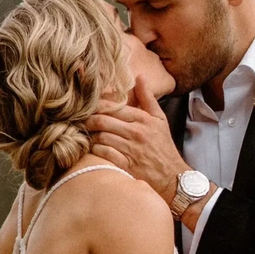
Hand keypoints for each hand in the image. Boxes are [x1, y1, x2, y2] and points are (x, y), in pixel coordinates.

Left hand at [88, 75, 188, 204]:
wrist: (172, 176)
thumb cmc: (163, 147)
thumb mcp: (159, 119)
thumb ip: (148, 98)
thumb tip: (139, 77)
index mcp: (142, 119)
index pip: (112, 107)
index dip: (96, 106)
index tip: (89, 107)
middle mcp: (136, 133)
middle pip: (102, 121)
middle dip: (88, 120)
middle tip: (81, 121)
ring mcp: (131, 150)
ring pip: (100, 137)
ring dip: (91, 136)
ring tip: (87, 135)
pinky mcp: (126, 165)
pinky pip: (104, 154)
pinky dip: (96, 150)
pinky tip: (95, 149)